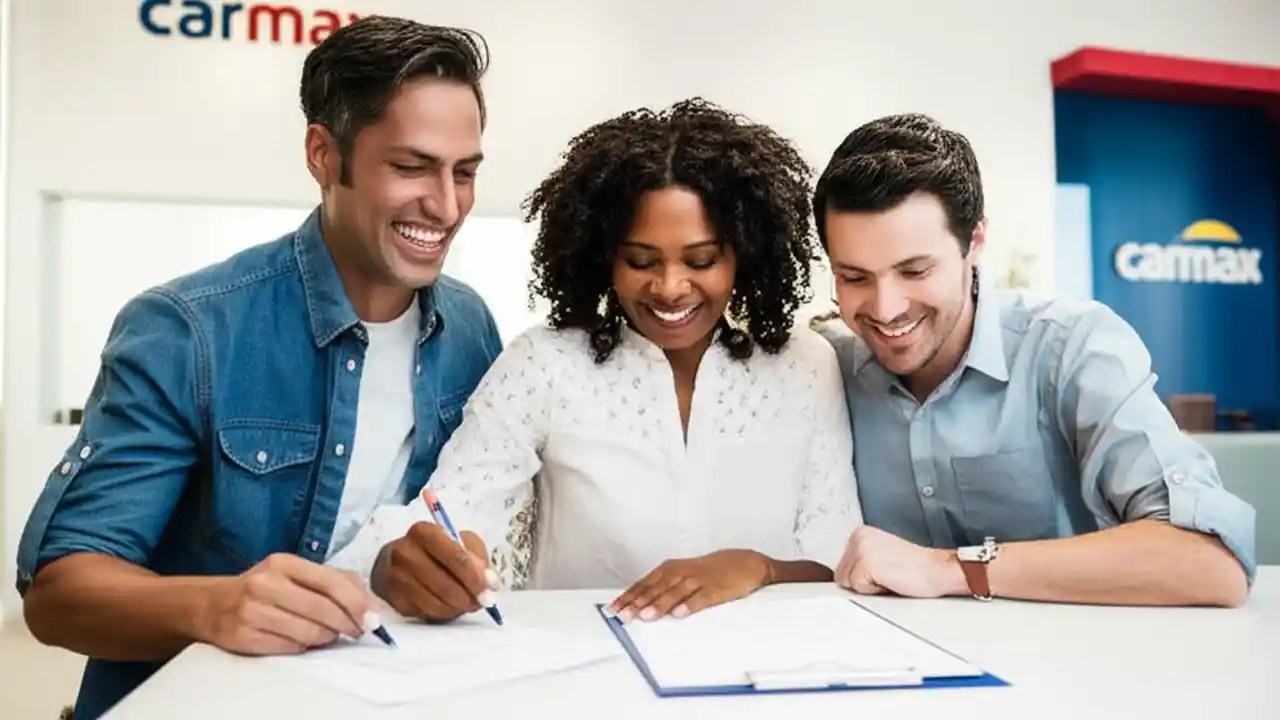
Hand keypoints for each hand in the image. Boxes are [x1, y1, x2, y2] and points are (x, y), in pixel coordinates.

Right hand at [199, 553, 374, 654]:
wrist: (213, 605)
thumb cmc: (265, 589)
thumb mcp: (295, 574)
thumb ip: (334, 581)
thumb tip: (369, 606)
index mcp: (284, 563)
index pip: (331, 582)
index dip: (356, 604)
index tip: (371, 620)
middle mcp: (266, 583)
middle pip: (322, 610)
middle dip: (346, 624)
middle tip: (356, 631)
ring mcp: (252, 611)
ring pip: (308, 632)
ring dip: (326, 638)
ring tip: (326, 634)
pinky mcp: (243, 637)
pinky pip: (289, 648)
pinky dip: (303, 647)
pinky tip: (302, 641)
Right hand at [371, 521, 498, 622]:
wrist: (402, 559)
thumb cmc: (439, 549)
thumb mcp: (462, 542)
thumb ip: (477, 559)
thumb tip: (489, 584)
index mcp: (423, 532)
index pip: (453, 556)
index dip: (473, 577)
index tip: (489, 591)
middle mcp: (403, 551)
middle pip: (442, 582)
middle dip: (467, 597)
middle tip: (481, 603)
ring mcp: (393, 576)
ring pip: (432, 601)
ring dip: (455, 608)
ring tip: (466, 604)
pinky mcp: (390, 597)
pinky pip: (422, 612)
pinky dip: (440, 614)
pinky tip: (448, 607)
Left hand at [606, 550, 771, 622]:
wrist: (743, 563)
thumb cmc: (707, 572)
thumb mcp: (682, 575)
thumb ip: (662, 589)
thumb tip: (636, 605)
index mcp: (670, 569)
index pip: (643, 584)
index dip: (627, 596)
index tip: (612, 610)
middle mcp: (681, 572)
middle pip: (656, 588)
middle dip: (638, 602)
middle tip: (623, 616)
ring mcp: (699, 580)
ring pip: (675, 592)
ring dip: (660, 604)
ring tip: (646, 616)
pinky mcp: (716, 589)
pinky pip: (701, 598)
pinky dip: (690, 605)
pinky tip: (679, 614)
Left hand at [834, 526, 964, 597]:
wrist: (937, 569)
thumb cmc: (914, 567)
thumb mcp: (880, 556)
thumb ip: (859, 561)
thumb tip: (840, 579)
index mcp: (860, 533)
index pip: (842, 567)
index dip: (862, 577)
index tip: (882, 571)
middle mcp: (858, 537)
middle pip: (841, 576)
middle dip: (863, 582)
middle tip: (888, 575)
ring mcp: (861, 549)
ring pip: (847, 583)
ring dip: (868, 587)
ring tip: (889, 577)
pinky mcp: (866, 564)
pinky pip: (858, 589)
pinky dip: (874, 591)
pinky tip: (891, 580)